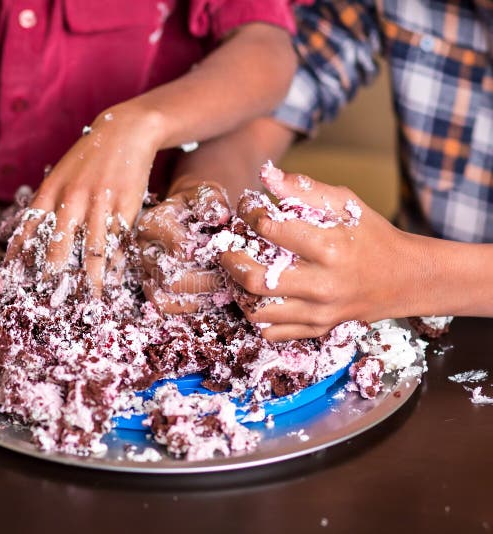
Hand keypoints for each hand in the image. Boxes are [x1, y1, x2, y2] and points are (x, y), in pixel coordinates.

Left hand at [5, 102, 162, 291]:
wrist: (124, 132)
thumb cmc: (86, 159)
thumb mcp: (59, 177)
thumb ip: (45, 205)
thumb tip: (27, 239)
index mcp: (50, 191)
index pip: (29, 230)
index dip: (20, 258)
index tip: (13, 282)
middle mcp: (72, 199)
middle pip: (59, 245)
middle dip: (52, 275)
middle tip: (47, 302)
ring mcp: (100, 204)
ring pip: (93, 250)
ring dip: (90, 280)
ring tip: (87, 303)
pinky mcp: (126, 206)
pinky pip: (119, 241)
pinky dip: (116, 264)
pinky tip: (113, 281)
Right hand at [136, 179, 230, 312]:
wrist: (188, 216)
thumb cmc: (200, 207)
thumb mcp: (207, 195)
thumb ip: (211, 202)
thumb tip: (220, 216)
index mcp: (154, 222)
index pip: (180, 248)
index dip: (208, 255)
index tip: (228, 255)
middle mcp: (143, 248)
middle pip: (171, 276)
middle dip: (206, 279)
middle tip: (230, 277)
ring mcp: (144, 270)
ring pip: (165, 295)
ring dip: (198, 295)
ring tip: (221, 287)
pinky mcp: (150, 287)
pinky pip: (165, 306)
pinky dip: (190, 305)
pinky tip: (210, 296)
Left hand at [220, 169, 417, 340]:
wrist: (406, 278)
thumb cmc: (371, 236)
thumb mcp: (346, 205)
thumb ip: (304, 190)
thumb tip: (266, 176)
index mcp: (329, 247)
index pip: (270, 228)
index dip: (249, 212)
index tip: (246, 206)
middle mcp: (323, 284)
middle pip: (255, 279)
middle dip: (230, 260)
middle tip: (226, 248)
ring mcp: (320, 312)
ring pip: (258, 311)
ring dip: (239, 291)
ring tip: (238, 273)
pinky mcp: (318, 329)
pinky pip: (272, 332)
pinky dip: (257, 316)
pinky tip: (257, 297)